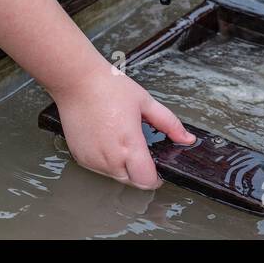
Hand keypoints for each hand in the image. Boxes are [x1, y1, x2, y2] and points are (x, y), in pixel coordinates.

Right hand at [52, 63, 194, 189]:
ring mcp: (93, 159)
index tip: (157, 167)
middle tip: (141, 149)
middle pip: (132, 181)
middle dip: (140, 171)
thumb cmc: (108, 87)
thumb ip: (169, 124)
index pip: (146, 181)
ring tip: (121, 140)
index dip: (156, 177)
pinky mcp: (80, 157)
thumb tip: (187, 138)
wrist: (77, 81)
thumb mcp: (146, 102)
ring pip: (115, 176)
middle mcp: (109, 157)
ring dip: (123, 167)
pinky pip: (99, 169)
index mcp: (129, 144)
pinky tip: (107, 140)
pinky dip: (106, 162)